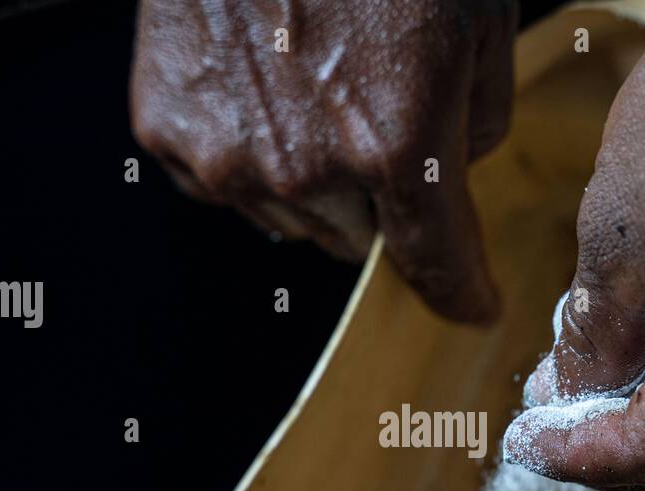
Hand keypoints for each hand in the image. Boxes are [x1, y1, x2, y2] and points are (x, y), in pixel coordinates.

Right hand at [129, 0, 517, 324]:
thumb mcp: (473, 18)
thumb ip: (476, 118)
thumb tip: (452, 168)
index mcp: (395, 141)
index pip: (435, 258)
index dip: (460, 291)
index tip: (473, 308)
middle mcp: (307, 169)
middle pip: (361, 239)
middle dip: (380, 198)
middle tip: (373, 115)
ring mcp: (227, 155)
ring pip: (292, 218)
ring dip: (312, 179)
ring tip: (310, 87)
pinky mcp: (168, 128)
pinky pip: (224, 182)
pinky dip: (247, 151)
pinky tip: (258, 86)